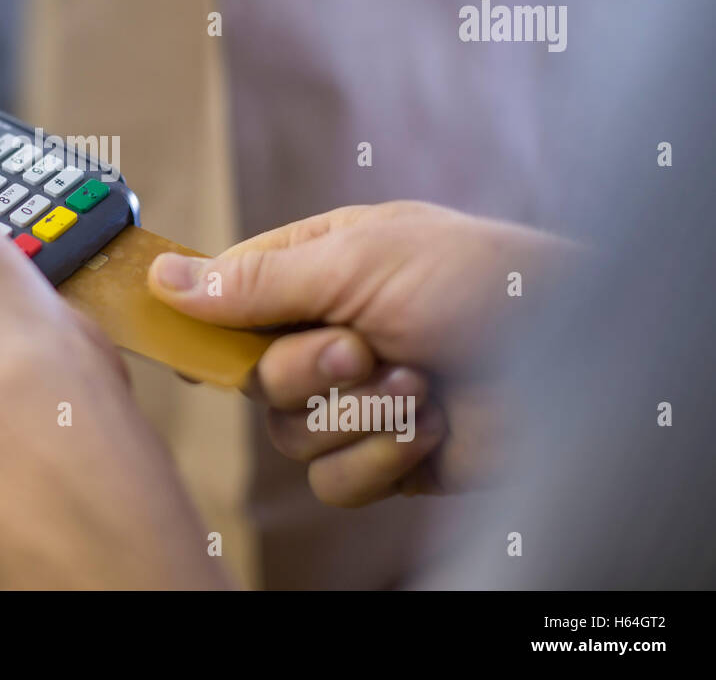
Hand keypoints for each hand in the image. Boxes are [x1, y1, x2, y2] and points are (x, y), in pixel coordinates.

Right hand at [148, 201, 577, 505]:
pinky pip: (331, 482)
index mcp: (318, 269)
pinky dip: (376, 458)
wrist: (576, 358)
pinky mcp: (383, 458)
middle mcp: (328, 334)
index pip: (226, 297)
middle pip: (250, 378)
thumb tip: (165, 276)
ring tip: (416, 381)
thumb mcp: (361, 259)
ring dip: (352, 415)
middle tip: (361, 347)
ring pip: (286, 435)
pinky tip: (427, 424)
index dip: (201, 320)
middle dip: (305, 370)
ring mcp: (355, 400)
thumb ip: (258, 280)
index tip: (178, 337)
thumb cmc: (481, 281)